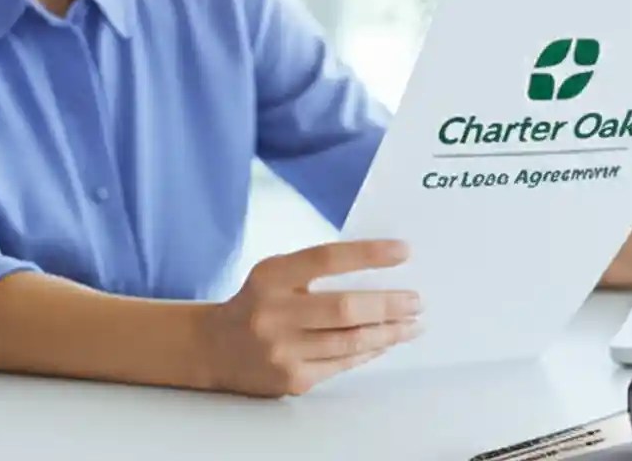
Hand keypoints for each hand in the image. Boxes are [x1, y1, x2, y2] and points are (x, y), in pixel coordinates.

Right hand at [198, 240, 421, 397]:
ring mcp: (282, 350)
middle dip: (389, 304)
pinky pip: (343, 364)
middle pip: (345, 307)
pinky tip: (385, 342)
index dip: (369, 254)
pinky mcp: (292, 379)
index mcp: (271, 276)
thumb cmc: (257, 303)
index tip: (404, 252)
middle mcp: (274, 313)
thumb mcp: (276, 274)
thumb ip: (317, 270)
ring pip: (350, 340)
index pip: (327, 259)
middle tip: (417, 300)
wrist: (214, 348)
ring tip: (411, 324)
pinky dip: (369, 351)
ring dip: (389, 332)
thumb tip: (380, 271)